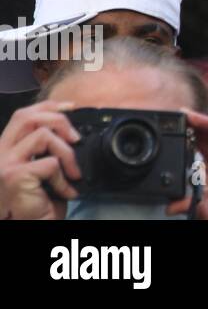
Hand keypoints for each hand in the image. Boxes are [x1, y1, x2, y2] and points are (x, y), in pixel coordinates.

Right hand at [0, 100, 81, 219]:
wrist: (33, 225)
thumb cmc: (38, 201)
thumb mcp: (41, 167)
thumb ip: (45, 148)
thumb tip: (71, 129)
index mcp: (6, 148)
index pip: (23, 116)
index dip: (48, 106)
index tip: (71, 107)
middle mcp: (0, 154)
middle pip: (28, 117)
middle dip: (59, 120)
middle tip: (76, 139)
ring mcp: (5, 164)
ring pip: (43, 135)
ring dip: (67, 153)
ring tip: (73, 172)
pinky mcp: (15, 176)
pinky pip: (51, 163)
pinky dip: (64, 177)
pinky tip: (65, 191)